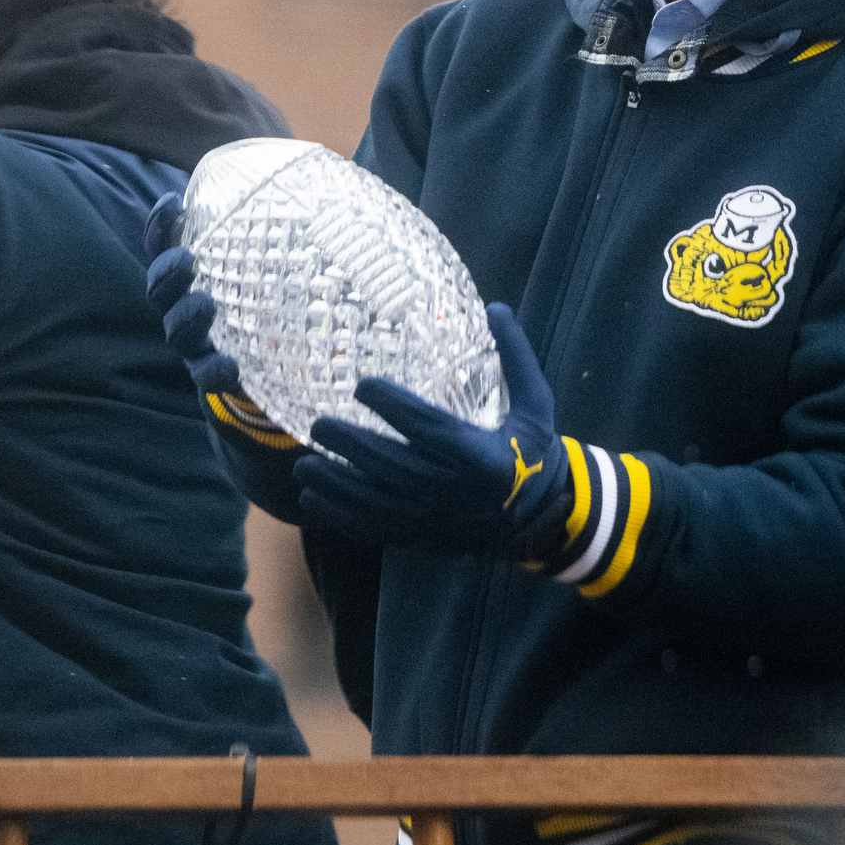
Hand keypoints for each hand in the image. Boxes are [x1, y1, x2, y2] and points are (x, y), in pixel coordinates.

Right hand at [143, 194, 295, 449]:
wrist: (290, 369)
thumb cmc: (284, 301)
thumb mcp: (286, 262)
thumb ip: (291, 231)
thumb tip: (330, 189)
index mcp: (199, 272)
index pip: (167, 244)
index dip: (161, 224)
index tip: (172, 201)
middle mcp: (189, 306)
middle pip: (162, 289)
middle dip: (167, 272)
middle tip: (186, 260)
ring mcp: (200, 344)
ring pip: (177, 332)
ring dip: (186, 317)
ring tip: (205, 305)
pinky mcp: (217, 378)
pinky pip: (206, 377)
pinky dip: (212, 371)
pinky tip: (227, 366)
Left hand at [295, 304, 573, 559]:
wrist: (540, 519)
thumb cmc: (532, 453)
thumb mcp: (536, 405)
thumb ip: (515, 358)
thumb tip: (496, 307)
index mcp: (484, 458)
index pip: (429, 429)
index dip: (393, 407)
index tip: (361, 384)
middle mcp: (455, 494)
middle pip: (393, 468)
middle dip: (351, 446)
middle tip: (319, 423)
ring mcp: (436, 521)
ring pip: (376, 504)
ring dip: (336, 485)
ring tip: (304, 463)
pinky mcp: (423, 537)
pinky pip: (375, 529)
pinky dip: (341, 516)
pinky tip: (312, 497)